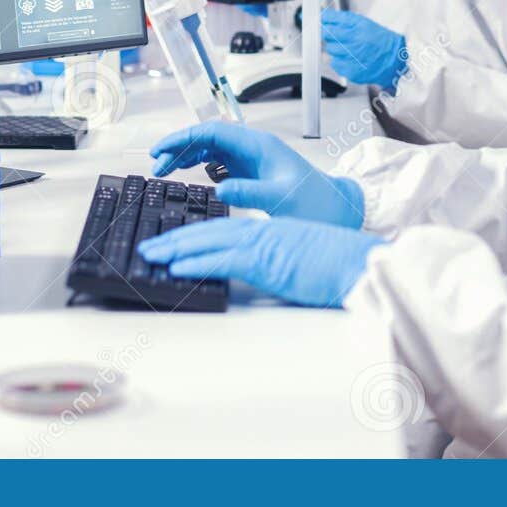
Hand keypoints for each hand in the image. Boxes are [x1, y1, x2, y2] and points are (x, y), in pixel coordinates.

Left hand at [137, 217, 386, 307]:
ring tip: (151, 255)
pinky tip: (175, 268)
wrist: (358, 263)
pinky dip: (196, 262)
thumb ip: (272, 263)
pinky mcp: (264, 260)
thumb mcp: (296, 262)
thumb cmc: (335, 267)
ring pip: (207, 242)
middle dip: (173, 239)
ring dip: (175, 248)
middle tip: (148, 248)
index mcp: (267, 232)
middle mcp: (260, 232)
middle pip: (207, 232)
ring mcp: (261, 244)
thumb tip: (254, 274)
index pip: (221, 231)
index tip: (171, 244)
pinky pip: (222, 260)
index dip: (193, 237)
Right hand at [150, 122, 363, 227]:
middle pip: (206, 137)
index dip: (183, 138)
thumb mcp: (281, 199)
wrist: (337, 209)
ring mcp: (251, 158)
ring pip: (210, 148)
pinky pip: (218, 160)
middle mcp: (252, 147)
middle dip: (179, 147)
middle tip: (156, 166)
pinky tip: (187, 173)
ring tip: (164, 171)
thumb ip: (250, 193)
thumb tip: (219, 188)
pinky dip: (198, 164)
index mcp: (258, 145)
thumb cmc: (315, 203)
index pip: (212, 132)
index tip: (160, 150)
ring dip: (186, 156)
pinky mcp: (251, 171)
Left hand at [323, 8, 407, 90]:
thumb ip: (343, 20)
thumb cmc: (379, 41)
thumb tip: (323, 16)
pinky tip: (350, 59)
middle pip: (327, 33)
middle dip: (328, 33)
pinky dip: (339, 61)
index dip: (323, 19)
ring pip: (330, 49)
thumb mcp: (364, 23)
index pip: (332, 18)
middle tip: (335, 36)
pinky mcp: (351, 70)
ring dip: (335, 48)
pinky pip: (334, 63)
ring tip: (348, 49)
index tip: (320, 20)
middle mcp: (355, 39)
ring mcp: (353, 56)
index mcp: (359, 25)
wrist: (395, 60)